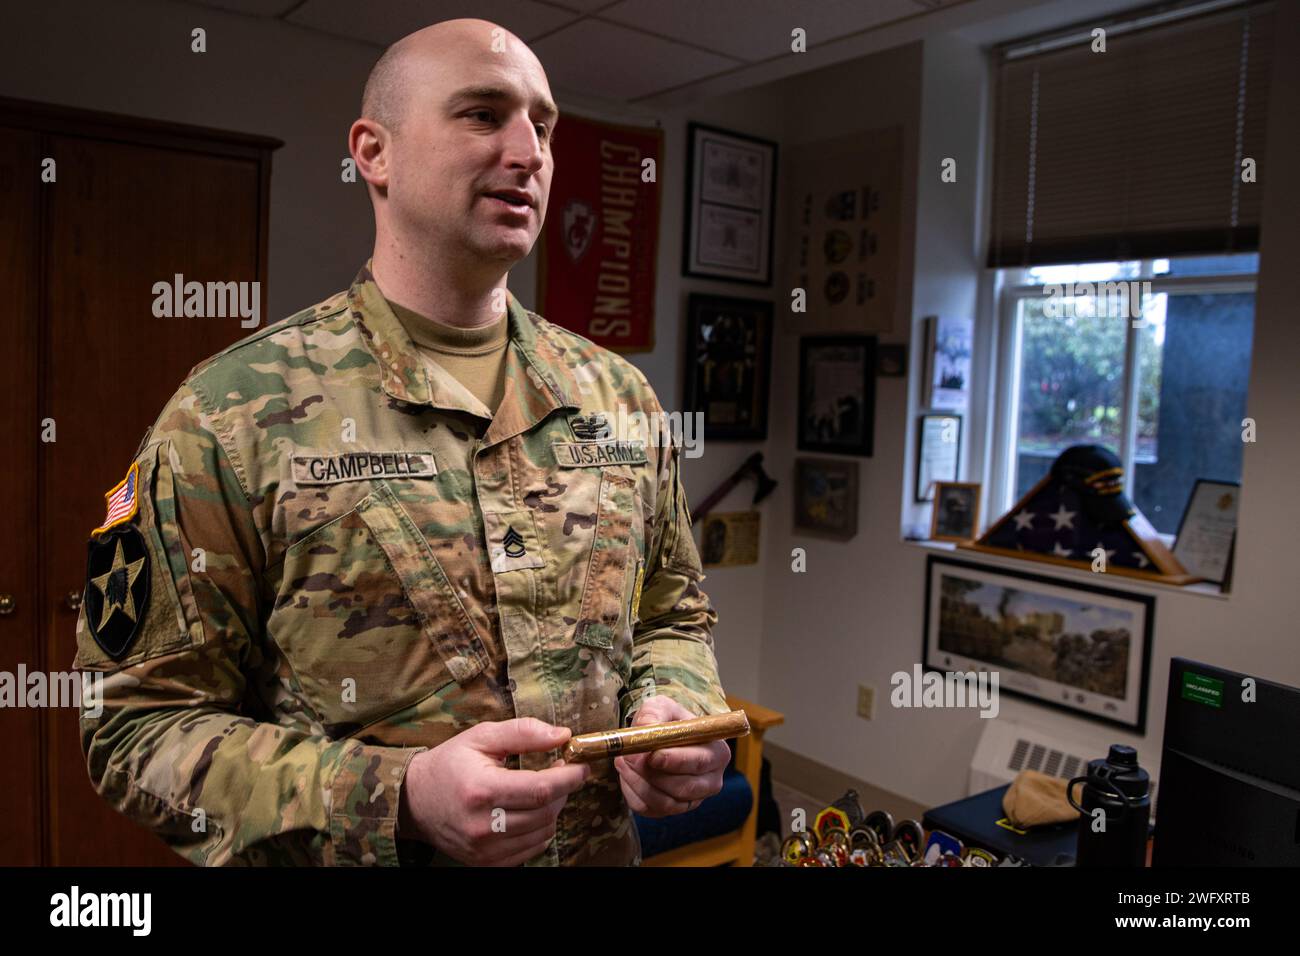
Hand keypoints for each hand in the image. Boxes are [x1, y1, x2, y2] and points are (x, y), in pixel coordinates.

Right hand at [398, 717, 589, 865]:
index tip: (581, 766)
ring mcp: (484, 849)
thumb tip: (562, 735)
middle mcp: (483, 826)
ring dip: (552, 809)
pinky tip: (531, 811)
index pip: (541, 790)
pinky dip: (540, 829)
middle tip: (560, 772)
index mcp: (482, 791)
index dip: (569, 778)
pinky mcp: (486, 862)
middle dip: (562, 791)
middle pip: (545, 812)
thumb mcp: (482, 737)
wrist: (413, 801)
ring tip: (542, 790)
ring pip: (542, 832)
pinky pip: (531, 849)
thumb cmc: (449, 764)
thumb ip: (523, 732)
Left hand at [614, 695, 728, 817]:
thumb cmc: (667, 721)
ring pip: (665, 802)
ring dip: (639, 782)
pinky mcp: (672, 810)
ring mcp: (693, 800)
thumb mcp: (661, 707)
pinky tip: (627, 773)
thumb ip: (654, 714)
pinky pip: (650, 809)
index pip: (700, 762)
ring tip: (624, 761)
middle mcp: (711, 781)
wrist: (659, 739)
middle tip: (629, 757)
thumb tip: (646, 729)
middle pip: (684, 787)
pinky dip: (633, 792)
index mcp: (717, 752)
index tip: (653, 755)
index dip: (677, 761)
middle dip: (653, 774)